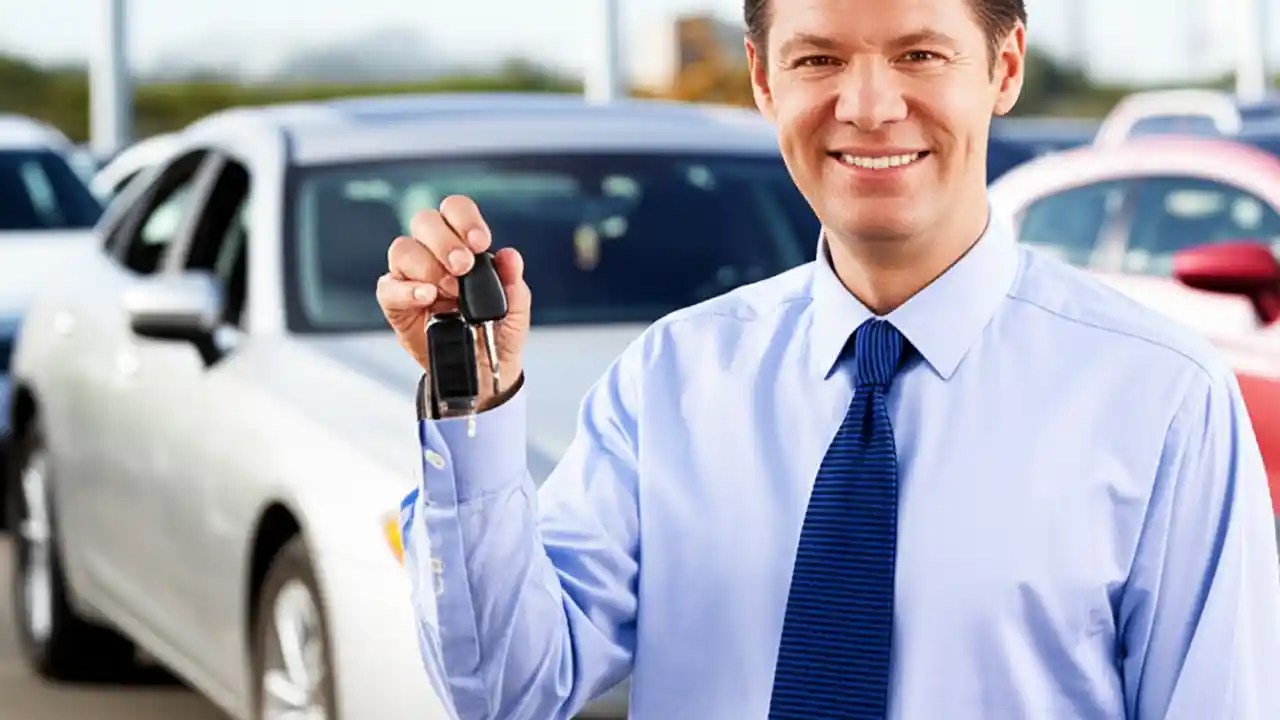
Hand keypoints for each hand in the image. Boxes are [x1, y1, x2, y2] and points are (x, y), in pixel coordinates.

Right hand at [378, 195, 530, 410]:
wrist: (484, 375)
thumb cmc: (497, 335)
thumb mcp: (516, 312)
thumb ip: (513, 283)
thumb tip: (510, 256)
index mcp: (463, 246)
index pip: (454, 210)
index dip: (464, 218)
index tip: (480, 242)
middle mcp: (434, 255)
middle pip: (424, 222)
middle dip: (445, 240)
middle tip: (463, 266)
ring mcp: (412, 278)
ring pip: (403, 249)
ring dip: (427, 265)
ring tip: (450, 291)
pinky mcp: (396, 305)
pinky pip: (388, 287)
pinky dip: (406, 290)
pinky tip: (427, 298)